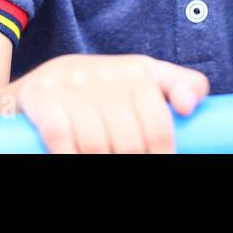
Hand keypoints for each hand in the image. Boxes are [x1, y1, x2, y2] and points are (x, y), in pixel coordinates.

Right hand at [15, 53, 209, 152]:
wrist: (45, 81)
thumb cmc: (106, 90)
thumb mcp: (145, 80)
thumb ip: (178, 85)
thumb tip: (189, 107)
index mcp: (139, 70)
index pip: (159, 122)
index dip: (164, 151)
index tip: (165, 160)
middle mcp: (107, 73)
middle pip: (129, 142)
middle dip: (130, 159)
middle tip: (128, 162)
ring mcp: (73, 83)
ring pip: (96, 144)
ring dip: (99, 161)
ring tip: (103, 160)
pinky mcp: (43, 95)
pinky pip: (60, 138)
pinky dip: (69, 156)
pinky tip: (75, 158)